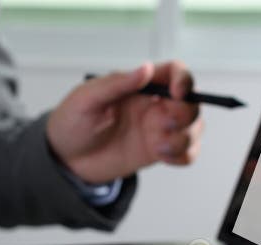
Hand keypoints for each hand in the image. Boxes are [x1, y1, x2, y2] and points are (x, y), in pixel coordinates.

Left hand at [46, 61, 203, 183]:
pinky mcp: (158, 152)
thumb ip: (117, 84)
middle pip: (191, 102)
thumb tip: (145, 69)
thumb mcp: (87, 99)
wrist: (66, 160)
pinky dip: (184, 155)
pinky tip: (164, 157)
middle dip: (185, 114)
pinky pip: (187, 152)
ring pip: (194, 128)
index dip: (184, 80)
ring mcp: (158, 129)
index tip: (178, 93)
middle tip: (162, 124)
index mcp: (140, 85)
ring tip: (158, 147)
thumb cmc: (71, 123)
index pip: (174, 73)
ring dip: (184, 138)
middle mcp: (154, 105)